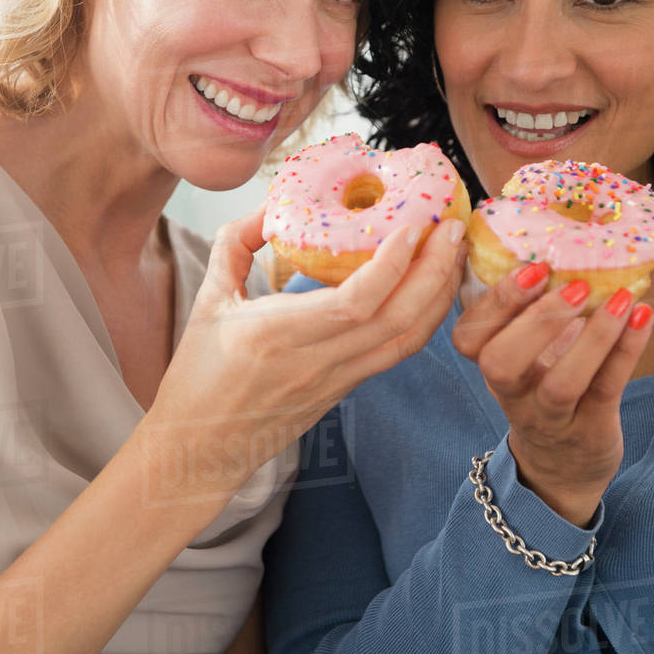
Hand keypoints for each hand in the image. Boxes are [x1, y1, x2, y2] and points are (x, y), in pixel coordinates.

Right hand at [139, 206, 466, 502]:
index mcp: (279, 334)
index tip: (414, 224)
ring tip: (454, 254)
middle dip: (435, 272)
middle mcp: (317, 360)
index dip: (393, 263)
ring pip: (407, 340)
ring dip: (439, 296)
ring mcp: (338, 380)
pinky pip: (396, 352)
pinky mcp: (347, 389)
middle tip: (454, 227)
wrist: (200, 449)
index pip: (355, 301)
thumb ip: (236, 244)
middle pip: (397, 318)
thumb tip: (270, 205)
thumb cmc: (199, 374)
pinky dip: (423, 319)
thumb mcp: (208, 300)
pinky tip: (431, 289)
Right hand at [452, 262, 653, 526]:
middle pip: (501, 363)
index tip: (532, 267)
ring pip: (559, 385)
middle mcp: (510, 392)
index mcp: (488, 363)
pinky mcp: (589, 429)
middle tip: (574, 286)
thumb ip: (524, 308)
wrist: (561, 466)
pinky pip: (606, 390)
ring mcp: (549, 416)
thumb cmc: (540, 385)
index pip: (468, 336)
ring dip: (592, 339)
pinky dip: (627, 351)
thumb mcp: (520, 352)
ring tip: (620, 298)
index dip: (495, 303)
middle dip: (535, 321)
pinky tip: (643, 316)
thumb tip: (556, 237)